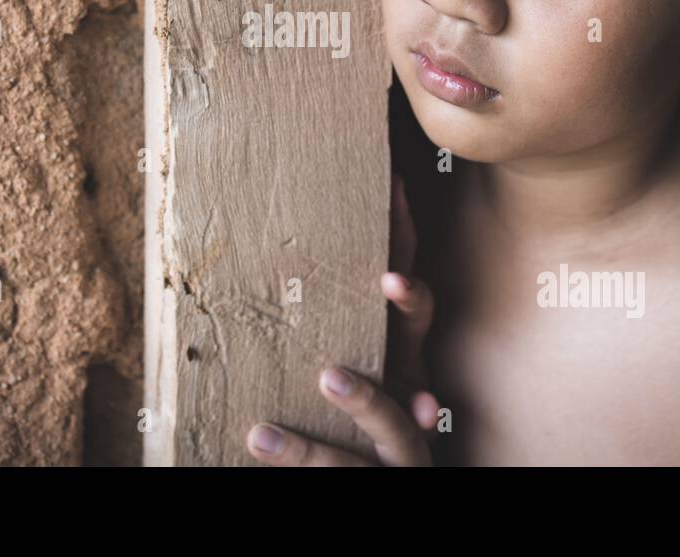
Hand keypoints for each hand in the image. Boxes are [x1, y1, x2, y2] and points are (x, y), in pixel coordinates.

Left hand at [245, 175, 439, 465]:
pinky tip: (262, 436)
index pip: (403, 286)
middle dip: (411, 305)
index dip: (403, 239)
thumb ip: (325, 320)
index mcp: (397, 353)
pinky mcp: (380, 478)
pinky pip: (340, 468)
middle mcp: (408, 387)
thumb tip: (264, 250)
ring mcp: (401, 442)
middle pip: (418, 339)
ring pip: (391, 420)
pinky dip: (302, 454)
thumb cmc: (355, 427)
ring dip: (364, 397)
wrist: (376, 493)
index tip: (397, 187)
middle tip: (390, 280)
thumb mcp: (350, 367)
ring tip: (329, 376)